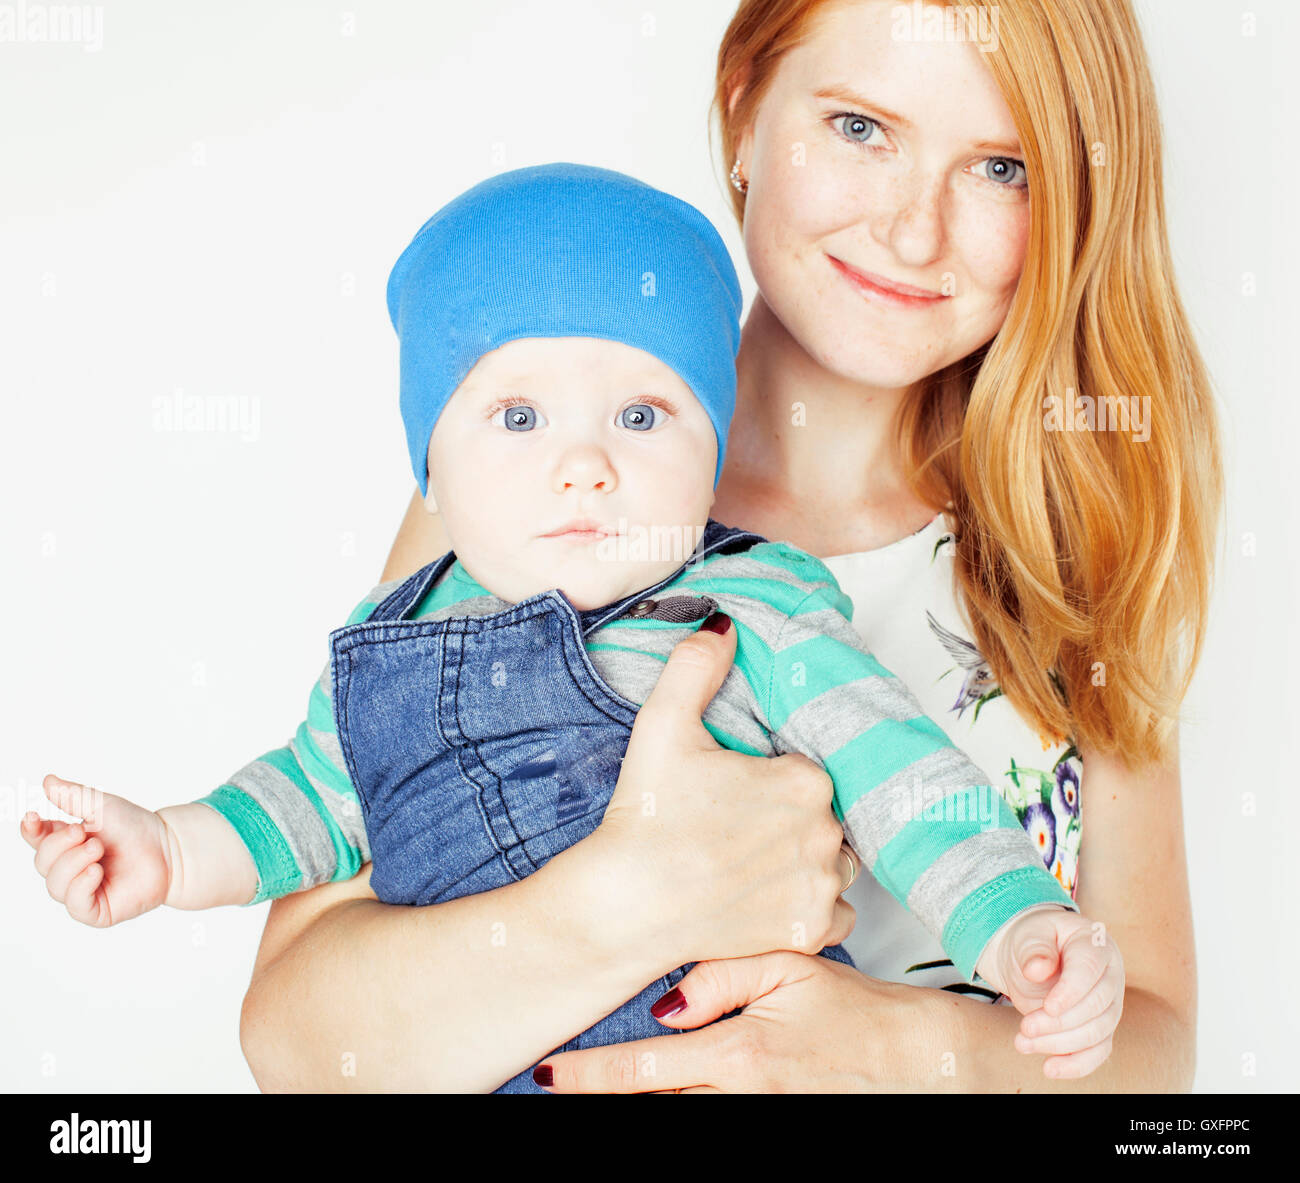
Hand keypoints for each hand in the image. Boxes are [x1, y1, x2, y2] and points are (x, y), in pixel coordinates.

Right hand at [20, 773, 176, 925]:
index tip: (33, 817)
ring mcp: (81, 890)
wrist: (167, 849)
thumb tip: (48, 782)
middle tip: (83, 832)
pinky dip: (81, 885)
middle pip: (42, 862)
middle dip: (59, 845)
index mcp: (67, 843)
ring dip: (73, 863)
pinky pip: (75, 904)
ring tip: (97, 848)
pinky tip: (97, 871)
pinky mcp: (96, 910)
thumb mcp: (102, 806)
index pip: (37, 840)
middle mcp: (70, 868)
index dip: (31, 831)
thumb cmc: (135, 828)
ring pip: (55, 885)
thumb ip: (73, 796)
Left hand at [538, 951, 943, 1092]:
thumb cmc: (859, 1010)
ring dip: (635, 1106)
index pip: (644, 1071)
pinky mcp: (775, 1130)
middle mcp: (744, 1099)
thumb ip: (724, 977)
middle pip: (650, 1107)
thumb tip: (663, 1005)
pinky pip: (713, 1126)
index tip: (546, 1074)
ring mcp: (762, 1121)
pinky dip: (682, 1108)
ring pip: (678, 1121)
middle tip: (553, 1087)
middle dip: (598, 1099)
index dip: (588, 1076)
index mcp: (741, 1054)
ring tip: (593, 1092)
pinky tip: (659, 1096)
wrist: (920, 1062)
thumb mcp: (793, 970)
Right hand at [586, 611, 853, 967]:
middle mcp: (826, 832)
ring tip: (755, 858)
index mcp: (805, 780)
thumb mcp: (662, 724)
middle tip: (737, 826)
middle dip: (791, 817)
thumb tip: (723, 624)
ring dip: (809, 859)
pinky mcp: (809, 930)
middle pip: (826, 815)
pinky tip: (771, 895)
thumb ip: (696, 666)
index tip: (735, 792)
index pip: (808, 770)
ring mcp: (820, 885)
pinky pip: (836, 913)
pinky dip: (812, 905)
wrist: (627, 903)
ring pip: (838, 862)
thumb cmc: (647, 815)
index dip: (772, 779)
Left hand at [977, 906, 1125, 1078]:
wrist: (1033, 957)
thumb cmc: (1034, 940)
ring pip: (1097, 1032)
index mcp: (1095, 945)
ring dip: (1060, 1044)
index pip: (1090, 969)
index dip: (1071, 992)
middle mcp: (1110, 975)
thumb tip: (1036, 970)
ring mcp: (1110, 1004)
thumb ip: (1034, 949)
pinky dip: (1076, 1064)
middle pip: (1097, 1006)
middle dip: (1060, 1023)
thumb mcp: (1029, 935)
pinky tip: (1050, 1068)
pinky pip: (1098, 1052)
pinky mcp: (1101, 1028)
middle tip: (1025, 1028)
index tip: (1048, 1007)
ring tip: (1022, 1043)